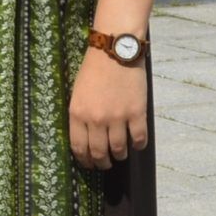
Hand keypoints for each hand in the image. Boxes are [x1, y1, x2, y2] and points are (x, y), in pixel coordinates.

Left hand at [67, 46, 148, 169]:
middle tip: (105, 165)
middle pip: (99, 153)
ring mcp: (117, 118)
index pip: (79, 147)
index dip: (85, 160)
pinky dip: (138, 145)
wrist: (114, 51)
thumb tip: (86, 137)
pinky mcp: (136, 113)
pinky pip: (138, 139)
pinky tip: (136, 144)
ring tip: (121, 155)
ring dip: (120, 156)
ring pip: (119, 149)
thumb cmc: (93, 70)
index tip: (89, 164)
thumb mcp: (77, 93)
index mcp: (77, 113)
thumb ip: (80, 115)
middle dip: (102, 163)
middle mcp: (96, 119)